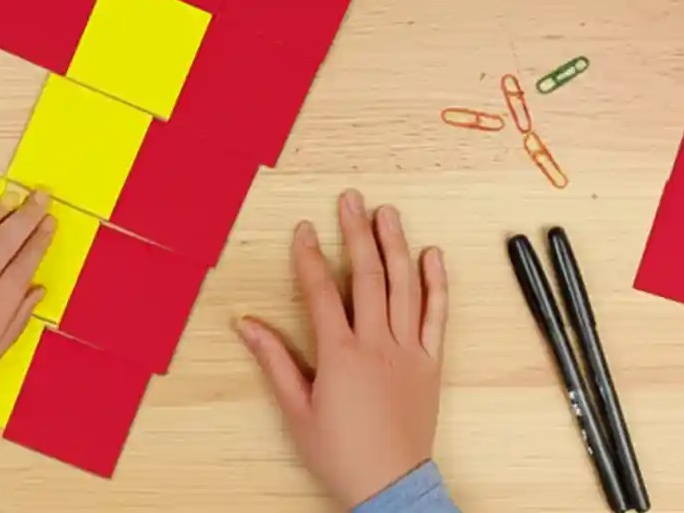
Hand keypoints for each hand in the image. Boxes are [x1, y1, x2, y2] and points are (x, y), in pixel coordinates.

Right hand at [238, 189, 448, 508]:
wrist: (390, 485)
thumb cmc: (340, 453)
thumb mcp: (296, 408)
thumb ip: (274, 360)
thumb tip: (246, 325)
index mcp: (340, 355)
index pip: (321, 292)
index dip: (309, 256)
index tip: (304, 228)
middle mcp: (377, 345)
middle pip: (367, 276)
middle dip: (356, 233)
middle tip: (350, 200)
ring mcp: (408, 351)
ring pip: (404, 286)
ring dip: (396, 245)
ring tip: (387, 213)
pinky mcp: (430, 363)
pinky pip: (437, 315)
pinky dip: (435, 283)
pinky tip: (431, 256)